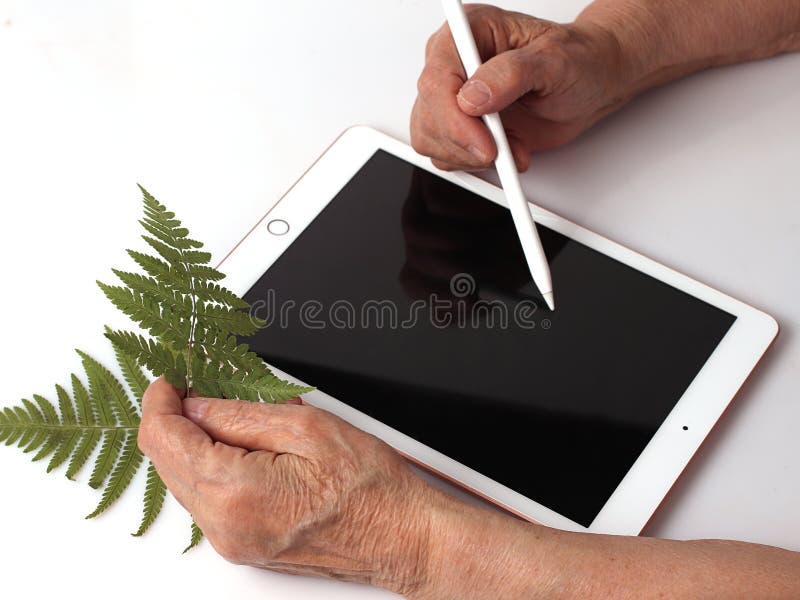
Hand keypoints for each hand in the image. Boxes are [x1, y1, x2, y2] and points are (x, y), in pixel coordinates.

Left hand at [137, 378, 435, 594]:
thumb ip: (239, 415)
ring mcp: (232, 542)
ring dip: (193, 442)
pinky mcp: (243, 546)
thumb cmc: (369, 487)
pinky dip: (211, 466)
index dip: (159, 400)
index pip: (163, 440)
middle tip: (200, 385)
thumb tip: (195, 404)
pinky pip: (207, 499)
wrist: (401, 536)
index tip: (170, 378)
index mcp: (236, 493)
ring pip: (184, 481)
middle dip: (175, 419)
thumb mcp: (306, 428)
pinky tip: (242, 445)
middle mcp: (224, 527)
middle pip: (166, 462)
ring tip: (231, 413)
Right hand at [410, 3, 626, 171]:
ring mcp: (454, 97)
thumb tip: (473, 96)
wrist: (591, 83)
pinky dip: (474, 164)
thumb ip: (512, 74)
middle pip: (428, 114)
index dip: (453, 116)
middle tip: (500, 151)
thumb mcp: (555, 59)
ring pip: (430, 138)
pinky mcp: (461, 126)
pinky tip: (504, 153)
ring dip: (469, 155)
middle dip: (463, 141)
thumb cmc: (577, 60)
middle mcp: (454, 63)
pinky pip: (446, 155)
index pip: (436, 77)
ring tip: (511, 148)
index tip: (484, 142)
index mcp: (469, 33)